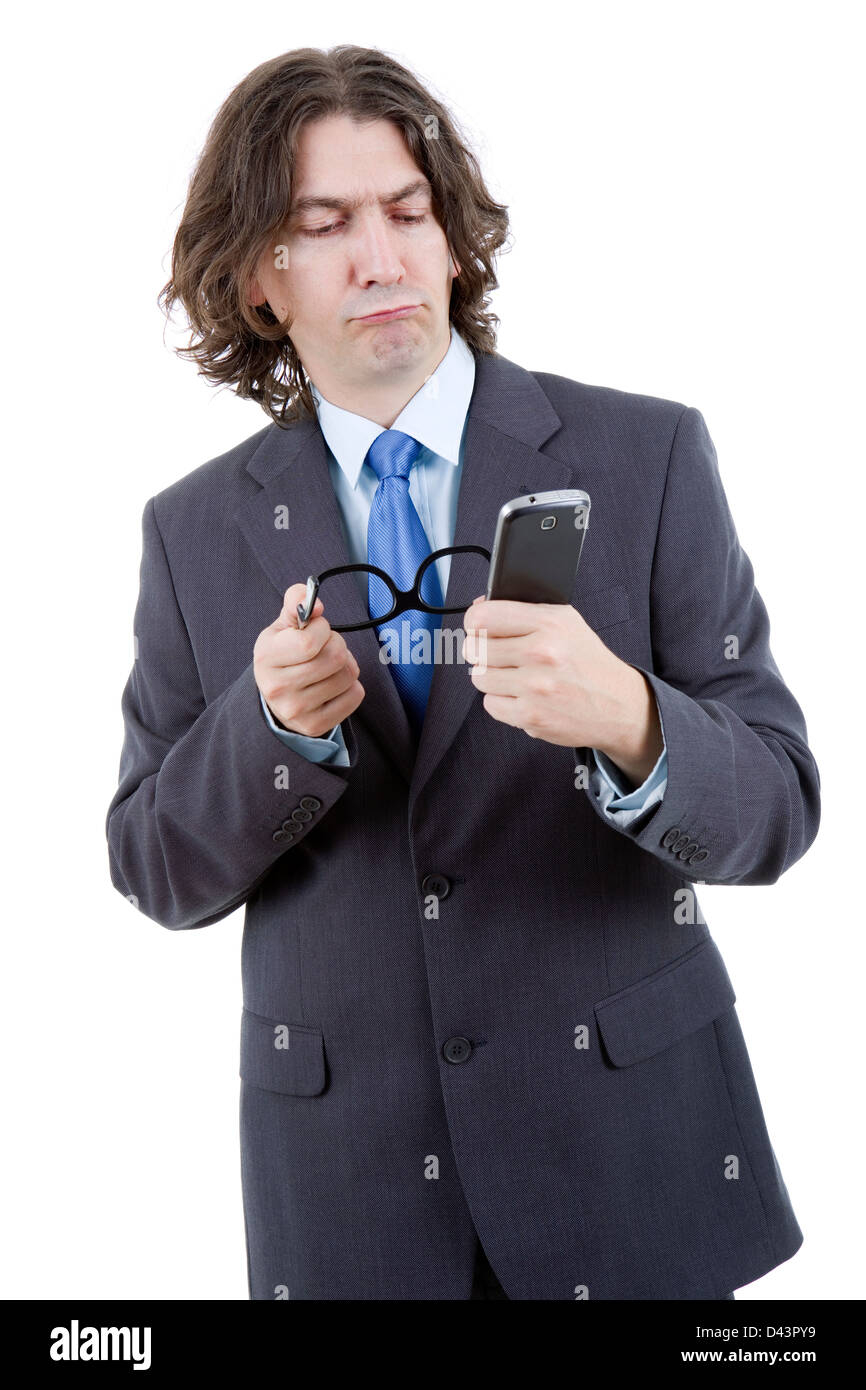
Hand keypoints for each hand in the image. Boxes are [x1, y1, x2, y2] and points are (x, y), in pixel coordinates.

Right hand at [254, 583, 364, 736]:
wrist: (276, 697)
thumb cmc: (284, 654)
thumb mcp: (283, 625)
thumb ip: (296, 603)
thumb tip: (315, 603)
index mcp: (266, 657)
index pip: (309, 641)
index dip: (322, 629)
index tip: (317, 630)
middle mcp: (277, 687)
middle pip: (335, 657)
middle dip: (337, 644)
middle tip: (326, 648)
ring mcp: (296, 710)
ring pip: (348, 675)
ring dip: (346, 664)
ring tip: (330, 666)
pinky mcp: (315, 725)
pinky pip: (355, 696)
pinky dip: (351, 686)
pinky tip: (334, 685)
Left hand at [462, 596, 661, 777]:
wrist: (617, 704)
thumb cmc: (586, 661)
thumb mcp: (565, 622)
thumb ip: (522, 611)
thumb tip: (478, 609)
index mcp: (550, 622)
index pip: (483, 617)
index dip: (474, 622)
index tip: (478, 628)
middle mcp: (542, 652)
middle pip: (474, 648)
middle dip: (481, 651)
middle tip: (499, 655)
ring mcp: (535, 687)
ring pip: (479, 677)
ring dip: (492, 677)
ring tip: (516, 676)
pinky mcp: (531, 716)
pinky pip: (490, 704)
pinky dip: (502, 701)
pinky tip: (523, 696)